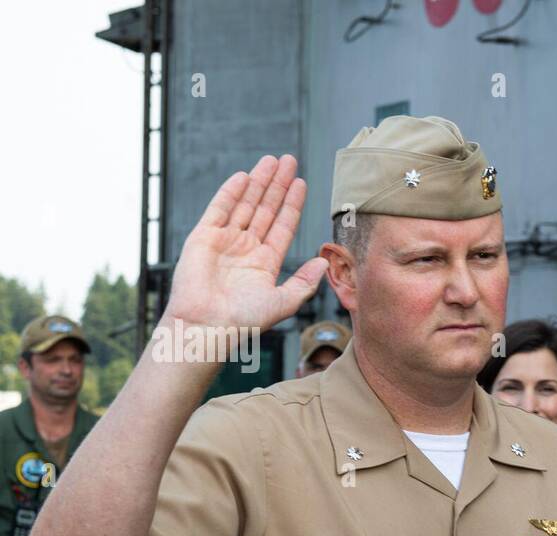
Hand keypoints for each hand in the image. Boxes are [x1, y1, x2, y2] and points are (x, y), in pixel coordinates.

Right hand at [163, 154, 327, 331]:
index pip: (283, 226)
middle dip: (277, 185)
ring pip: (245, 204)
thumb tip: (325, 262)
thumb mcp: (283, 302)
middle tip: (290, 160)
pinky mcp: (203, 237)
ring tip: (272, 161)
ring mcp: (224, 240)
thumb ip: (304, 282)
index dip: (292, 204)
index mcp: (265, 263)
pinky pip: (219, 209)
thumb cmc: (244, 321)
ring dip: (258, 182)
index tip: (302, 184)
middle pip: (266, 209)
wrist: (207, 326)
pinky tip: (245, 176)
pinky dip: (231, 192)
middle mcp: (246, 248)